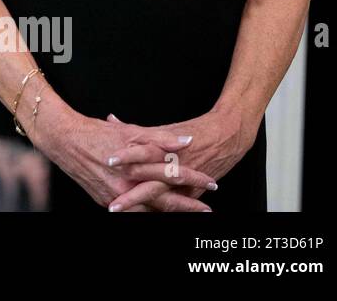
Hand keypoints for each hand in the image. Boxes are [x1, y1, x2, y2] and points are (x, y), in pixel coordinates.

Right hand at [31, 96, 215, 210]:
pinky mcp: (107, 202)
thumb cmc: (96, 133)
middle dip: (188, 206)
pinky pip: (135, 211)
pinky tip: (159, 211)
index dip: (195, 179)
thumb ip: (160, 137)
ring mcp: (116, 198)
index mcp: (135, 167)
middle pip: (165, 202)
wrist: (64, 141)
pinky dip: (150, 212)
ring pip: (150, 211)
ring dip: (170, 213)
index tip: (212, 182)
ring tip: (188, 213)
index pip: (173, 175)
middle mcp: (127, 187)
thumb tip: (186, 140)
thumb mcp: (130, 131)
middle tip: (208, 209)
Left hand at [103, 108, 255, 211]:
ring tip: (124, 212)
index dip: (126, 157)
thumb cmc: (195, 131)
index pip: (142, 151)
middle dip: (131, 196)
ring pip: (161, 199)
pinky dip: (164, 211)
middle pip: (150, 182)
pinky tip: (151, 216)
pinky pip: (177, 205)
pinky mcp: (193, 192)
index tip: (109, 161)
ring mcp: (183, 182)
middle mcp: (173, 166)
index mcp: (165, 147)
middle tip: (114, 205)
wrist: (227, 134)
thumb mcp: (163, 128)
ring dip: (143, 207)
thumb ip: (135, 130)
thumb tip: (112, 120)